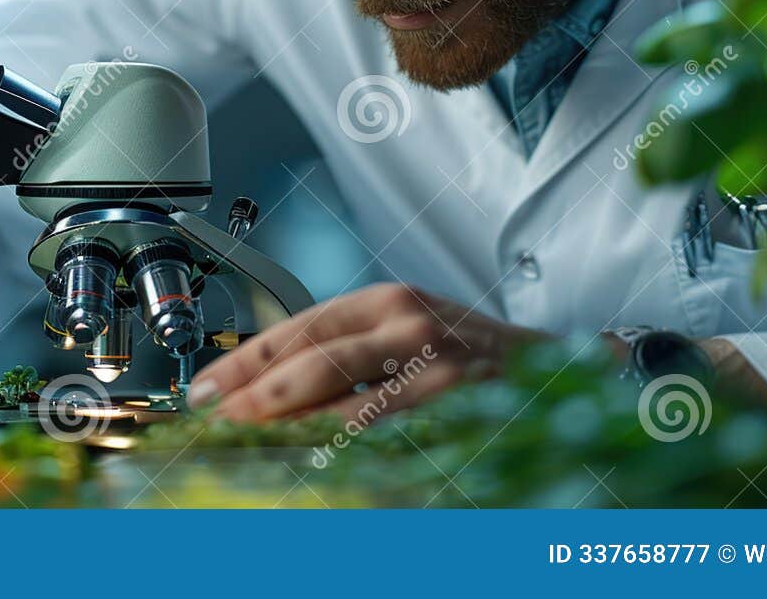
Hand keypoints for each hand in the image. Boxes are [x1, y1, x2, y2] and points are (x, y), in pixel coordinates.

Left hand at [189, 283, 549, 421]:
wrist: (562, 368)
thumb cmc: (474, 356)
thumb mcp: (406, 334)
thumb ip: (345, 353)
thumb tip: (266, 390)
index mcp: (388, 302)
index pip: (299, 327)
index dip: (245, 360)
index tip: (205, 388)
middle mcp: (411, 324)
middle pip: (314, 359)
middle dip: (255, 394)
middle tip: (214, 420)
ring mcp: (440, 366)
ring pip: (348, 401)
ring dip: (292, 427)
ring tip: (248, 444)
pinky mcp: (463, 407)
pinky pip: (395, 437)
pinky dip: (350, 453)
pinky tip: (317, 465)